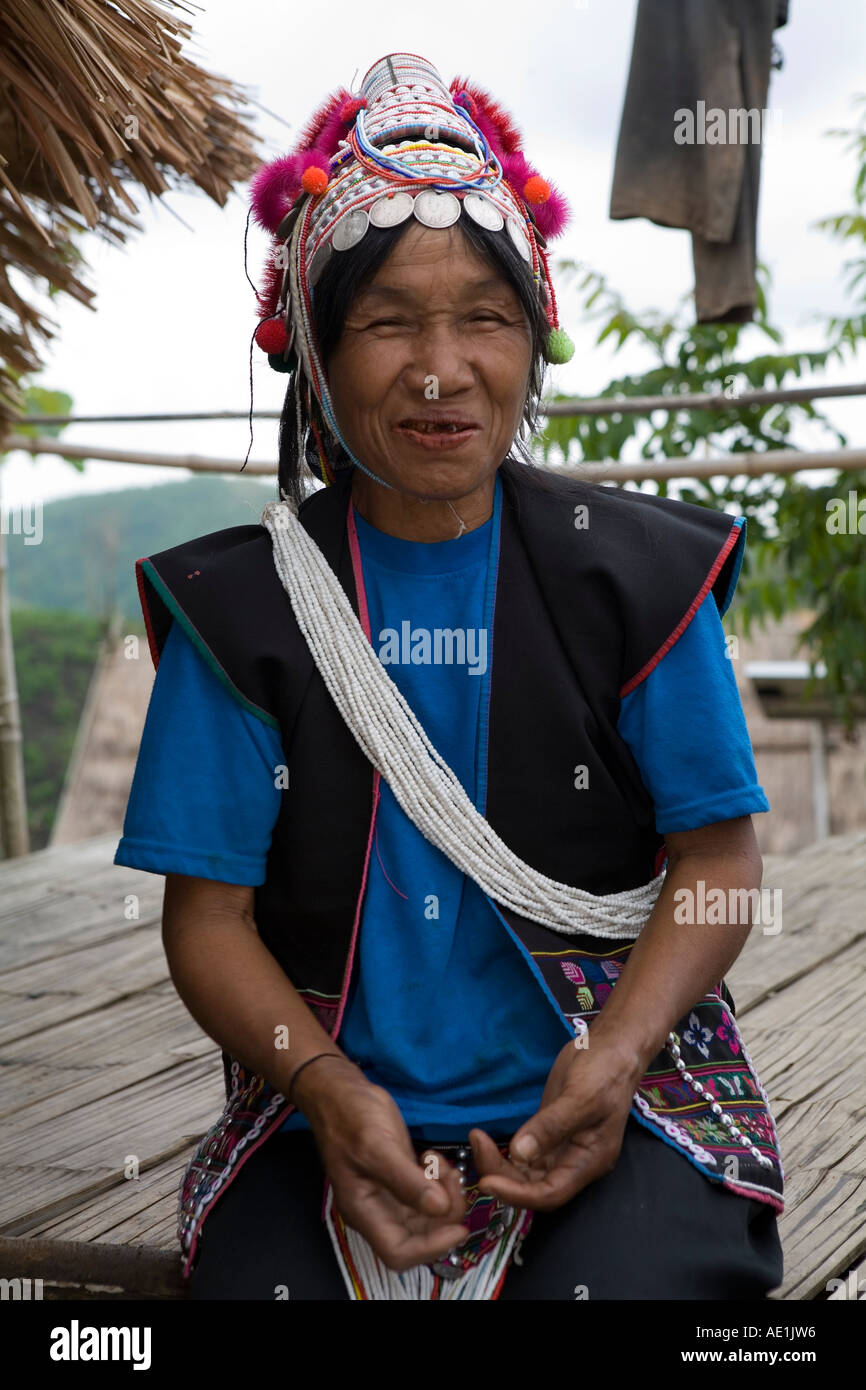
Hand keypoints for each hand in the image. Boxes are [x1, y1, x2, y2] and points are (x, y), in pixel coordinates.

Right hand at [296, 1059, 468, 1272]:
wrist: (341, 1091)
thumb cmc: (350, 1117)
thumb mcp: (377, 1146)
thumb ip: (407, 1181)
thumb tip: (440, 1210)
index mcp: (363, 1211)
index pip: (398, 1253)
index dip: (430, 1248)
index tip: (458, 1225)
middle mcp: (378, 1210)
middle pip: (419, 1236)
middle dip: (443, 1215)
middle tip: (451, 1180)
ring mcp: (390, 1194)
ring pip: (427, 1215)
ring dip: (445, 1196)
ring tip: (443, 1165)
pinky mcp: (401, 1178)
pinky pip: (427, 1195)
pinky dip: (440, 1184)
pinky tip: (437, 1161)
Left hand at [469, 1034, 642, 1211]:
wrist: (610, 1047)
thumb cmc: (605, 1072)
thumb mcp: (582, 1097)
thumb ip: (551, 1126)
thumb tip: (519, 1153)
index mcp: (589, 1162)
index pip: (550, 1193)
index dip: (518, 1194)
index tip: (487, 1182)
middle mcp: (573, 1163)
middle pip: (533, 1186)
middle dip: (502, 1175)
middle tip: (477, 1147)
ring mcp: (560, 1150)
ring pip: (524, 1173)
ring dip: (498, 1164)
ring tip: (477, 1138)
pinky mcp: (547, 1135)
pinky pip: (523, 1156)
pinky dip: (502, 1153)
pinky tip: (485, 1138)